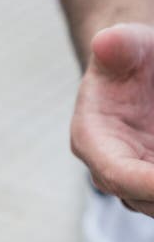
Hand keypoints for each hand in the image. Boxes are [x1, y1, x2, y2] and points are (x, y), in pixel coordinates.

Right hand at [71, 23, 153, 215]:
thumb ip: (117, 45)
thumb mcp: (126, 44)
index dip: (150, 185)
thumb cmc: (131, 58)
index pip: (119, 175)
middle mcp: (116, 170)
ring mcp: (145, 181)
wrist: (139, 72)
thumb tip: (107, 40)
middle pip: (151, 200)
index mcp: (93, 140)